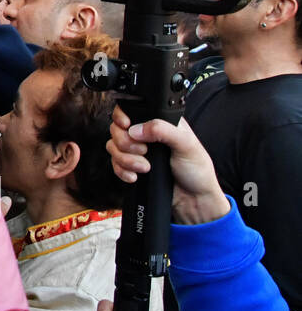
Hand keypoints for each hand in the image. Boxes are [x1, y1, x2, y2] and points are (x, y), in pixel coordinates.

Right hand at [106, 108, 229, 224]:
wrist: (192, 201)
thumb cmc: (197, 171)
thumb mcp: (187, 145)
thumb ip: (163, 130)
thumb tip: (136, 129)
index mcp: (161, 122)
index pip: (131, 109)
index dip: (123, 116)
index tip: (127, 126)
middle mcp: (146, 134)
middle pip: (117, 129)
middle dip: (126, 143)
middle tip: (143, 152)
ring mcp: (137, 151)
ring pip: (113, 146)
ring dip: (126, 159)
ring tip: (145, 168)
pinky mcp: (131, 166)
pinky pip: (114, 164)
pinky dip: (122, 171)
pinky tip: (136, 176)